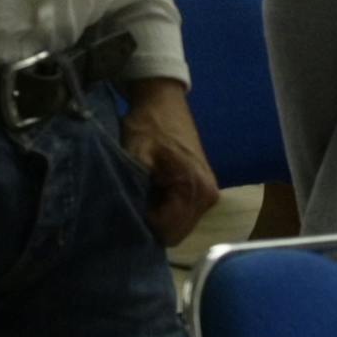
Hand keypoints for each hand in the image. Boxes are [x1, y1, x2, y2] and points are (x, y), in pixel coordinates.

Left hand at [122, 75, 220, 239]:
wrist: (163, 102)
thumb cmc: (148, 126)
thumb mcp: (135, 154)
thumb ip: (134, 188)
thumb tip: (127, 218)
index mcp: (195, 189)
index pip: (167, 233)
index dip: (142, 224)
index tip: (128, 206)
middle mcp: (209, 197)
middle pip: (175, 234)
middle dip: (151, 224)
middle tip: (133, 201)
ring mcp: (208, 196)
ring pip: (177, 226)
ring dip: (158, 217)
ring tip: (142, 194)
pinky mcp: (203, 192)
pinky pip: (181, 215)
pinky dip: (164, 210)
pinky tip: (151, 192)